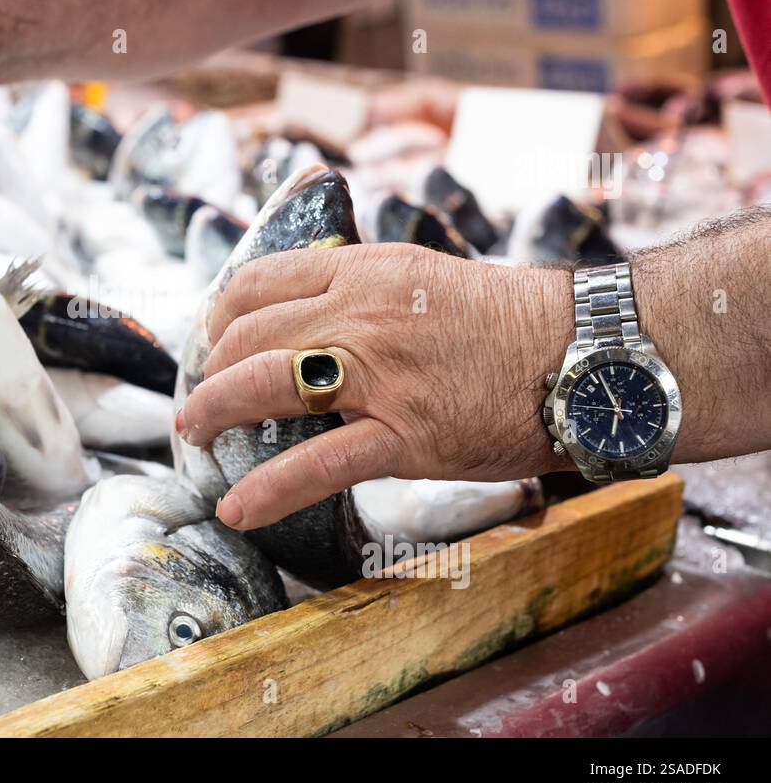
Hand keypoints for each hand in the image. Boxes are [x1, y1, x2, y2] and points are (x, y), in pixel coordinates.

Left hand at [174, 244, 570, 529]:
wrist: (588, 352)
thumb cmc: (511, 320)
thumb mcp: (423, 277)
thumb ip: (362, 288)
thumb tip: (309, 306)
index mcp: (363, 271)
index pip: (256, 282)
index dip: (219, 316)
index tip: (212, 342)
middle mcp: (359, 314)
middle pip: (247, 338)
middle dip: (209, 371)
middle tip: (199, 399)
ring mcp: (379, 376)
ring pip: (264, 388)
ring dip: (213, 413)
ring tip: (195, 436)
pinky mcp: (405, 437)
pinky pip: (317, 465)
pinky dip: (267, 491)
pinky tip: (236, 510)